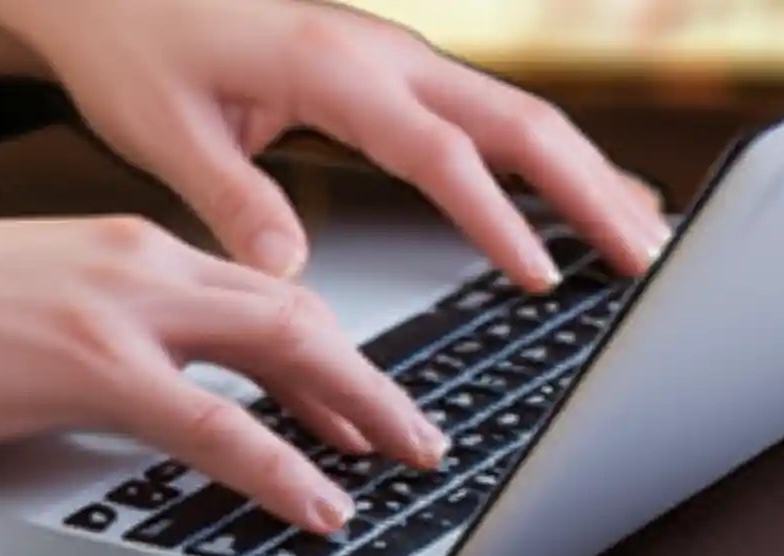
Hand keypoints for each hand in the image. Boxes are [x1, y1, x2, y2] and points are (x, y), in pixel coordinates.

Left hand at [0, 0, 669, 286]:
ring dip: (589, 175)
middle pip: (520, 121)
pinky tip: (584, 196)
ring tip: (642, 236)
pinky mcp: (405, 79)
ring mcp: (406, 63)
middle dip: (590, 191)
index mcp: (336, 70)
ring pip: (526, 116)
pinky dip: (552, 163)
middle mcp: (389, 57)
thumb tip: (292, 274)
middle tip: (644, 259)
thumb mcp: (166, 130)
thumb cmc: (139, 47)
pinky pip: (499, 119)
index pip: (439, 152)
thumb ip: (236, 201)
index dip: (496, 218)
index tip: (538, 280)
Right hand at [0, 217, 449, 533]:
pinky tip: (316, 498)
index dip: (330, 355)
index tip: (362, 400)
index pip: (268, 296)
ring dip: (355, 406)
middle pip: (297, 316)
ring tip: (400, 456)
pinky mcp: (88, 366)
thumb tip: (182, 374)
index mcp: (139, 250)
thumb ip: (131, 326)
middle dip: (367, 378)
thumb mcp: (54, 301)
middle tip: (414, 431)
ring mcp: (121, 310)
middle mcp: (145, 265)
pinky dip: (278, 464)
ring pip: (280, 350)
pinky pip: (214, 423)